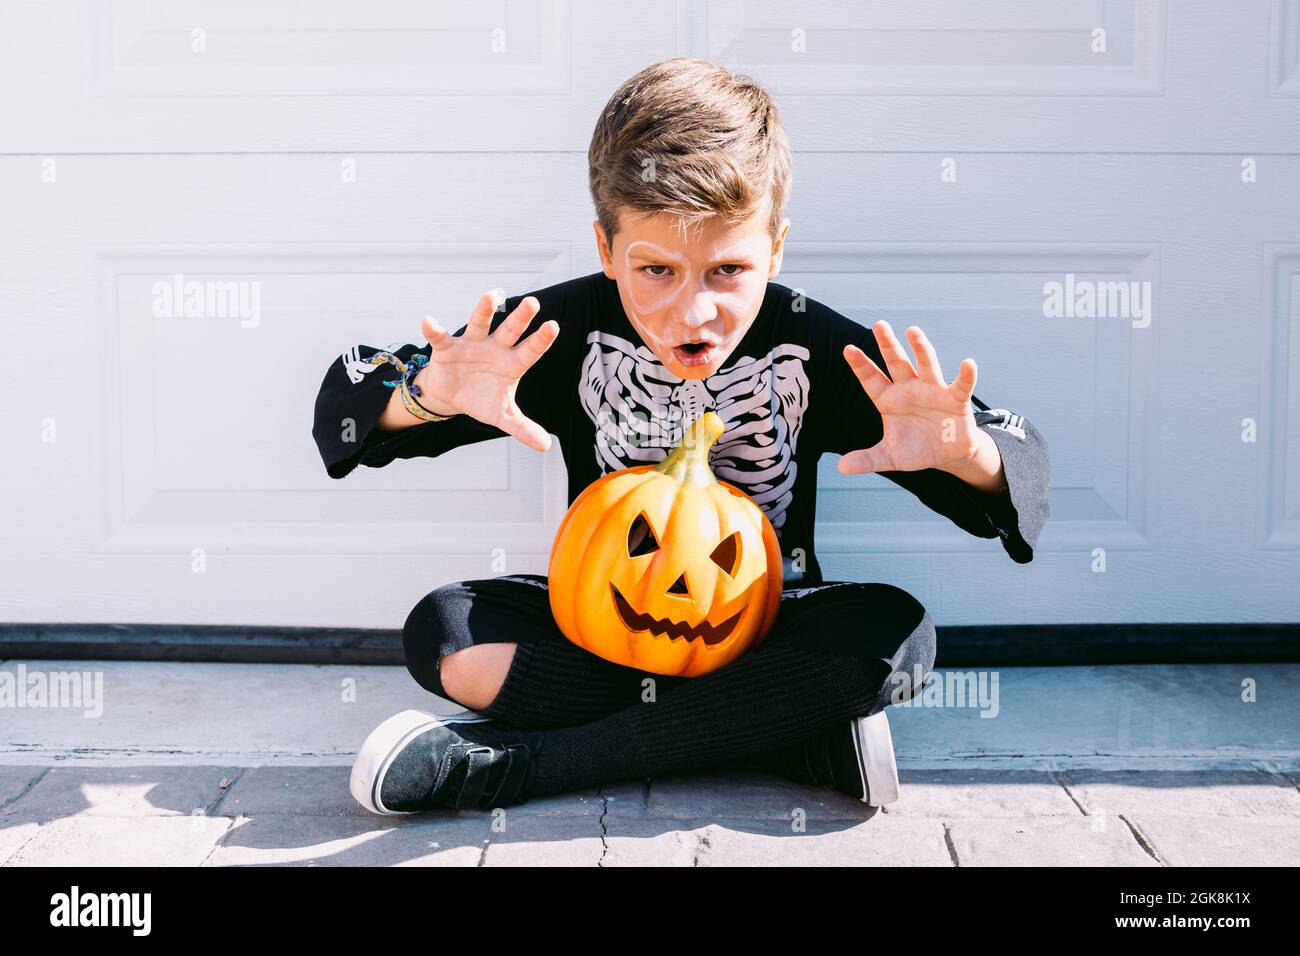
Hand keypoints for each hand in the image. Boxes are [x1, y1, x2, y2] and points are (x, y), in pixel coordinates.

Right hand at [413, 290, 559, 452]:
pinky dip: (433, 329)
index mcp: (512, 363)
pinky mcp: (447, 348)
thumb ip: (522, 428)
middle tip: (533, 302)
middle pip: (510, 330)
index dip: (541, 340)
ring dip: (484, 311)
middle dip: (520, 317)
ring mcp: (471, 344)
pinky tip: (428, 321)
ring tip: (490, 296)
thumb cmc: (482, 399)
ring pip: (479, 324)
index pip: (530, 350)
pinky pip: (440, 337)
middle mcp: (494, 348)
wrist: (451, 396)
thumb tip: (545, 447)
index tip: (553, 326)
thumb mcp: (502, 415)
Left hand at [837, 321, 992, 477]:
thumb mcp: (890, 457)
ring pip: (926, 365)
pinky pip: (961, 384)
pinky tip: (968, 363)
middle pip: (897, 363)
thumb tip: (842, 467)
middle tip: (878, 325)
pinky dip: (966, 374)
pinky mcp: (956, 399)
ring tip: (913, 331)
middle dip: (888, 345)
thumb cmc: (916, 448)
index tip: (848, 349)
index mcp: (889, 400)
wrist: (947, 454)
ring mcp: (933, 391)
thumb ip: (867, 460)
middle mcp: (909, 389)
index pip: (871, 379)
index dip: (860, 365)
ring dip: (921, 349)